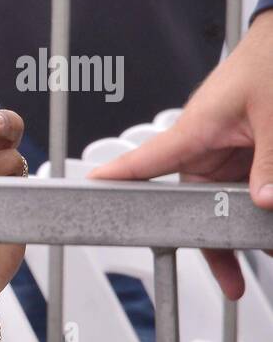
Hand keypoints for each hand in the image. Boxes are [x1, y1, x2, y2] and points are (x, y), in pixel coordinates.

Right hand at [89, 10, 272, 299]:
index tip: (86, 201)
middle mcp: (202, 145)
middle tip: (230, 281)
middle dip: (212, 243)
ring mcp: (223, 151)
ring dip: (243, 228)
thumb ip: (268, 163)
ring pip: (222, 202)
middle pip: (191, 203)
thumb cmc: (271, 60)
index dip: (114, 184)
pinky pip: (245, 189)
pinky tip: (271, 227)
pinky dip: (258, 209)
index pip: (143, 163)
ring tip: (268, 253)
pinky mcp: (243, 153)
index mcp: (195, 129)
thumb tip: (263, 203)